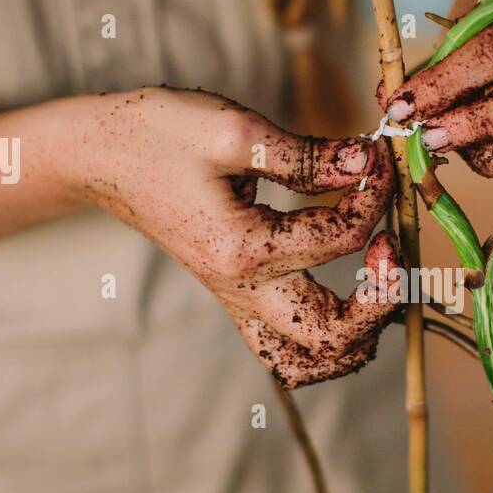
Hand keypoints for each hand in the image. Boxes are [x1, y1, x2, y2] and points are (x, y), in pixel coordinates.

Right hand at [62, 88, 401, 386]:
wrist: (101, 157)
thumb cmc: (159, 134)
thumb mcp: (235, 130)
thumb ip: (307, 156)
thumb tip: (364, 161)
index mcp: (244, 248)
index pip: (342, 238)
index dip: (375, 194)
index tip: (378, 157)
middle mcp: (241, 290)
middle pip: (334, 336)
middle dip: (382, 299)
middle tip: (390, 246)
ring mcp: (236, 302)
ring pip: (311, 362)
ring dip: (358, 334)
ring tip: (375, 281)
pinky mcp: (235, 300)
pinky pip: (285, 352)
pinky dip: (324, 343)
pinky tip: (344, 299)